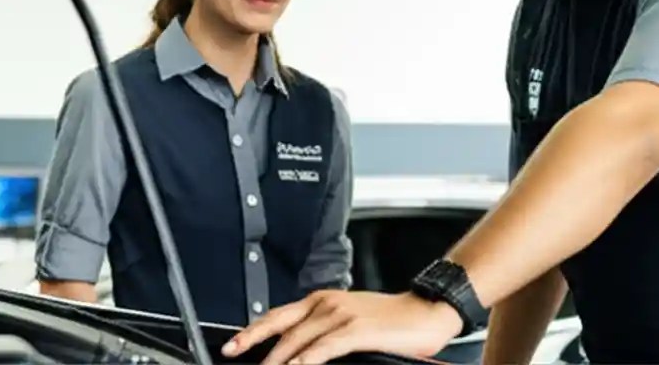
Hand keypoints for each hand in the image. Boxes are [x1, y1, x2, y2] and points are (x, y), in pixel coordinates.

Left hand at [220, 290, 463, 364]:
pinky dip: (306, 359)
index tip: (232, 344)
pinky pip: (324, 347)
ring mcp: (341, 315)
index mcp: (322, 301)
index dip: (253, 330)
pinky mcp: (357, 330)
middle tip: (232, 354)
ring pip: (298, 338)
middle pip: (280, 325)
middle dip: (253, 342)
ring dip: (276, 358)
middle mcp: (326, 303)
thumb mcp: (350, 321)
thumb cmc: (392, 320)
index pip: (278, 315)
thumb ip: (323, 332)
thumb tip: (300, 352)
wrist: (426, 312)